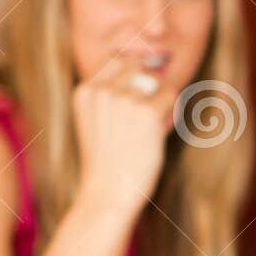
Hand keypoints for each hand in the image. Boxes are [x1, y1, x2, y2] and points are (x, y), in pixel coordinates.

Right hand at [73, 55, 180, 212]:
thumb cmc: (107, 162)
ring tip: (153, 129)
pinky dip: (171, 113)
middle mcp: (102, 90)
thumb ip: (111, 98)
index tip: (142, 95)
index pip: (118, 63)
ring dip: (161, 103)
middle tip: (151, 113)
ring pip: (158, 83)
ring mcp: (124, 98)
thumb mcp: (97, 122)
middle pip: (139, 67)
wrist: (108, 192)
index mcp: (85, 91)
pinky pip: (171, 97)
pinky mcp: (147, 111)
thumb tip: (149, 74)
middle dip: (150, 85)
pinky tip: (160, 133)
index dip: (136, 75)